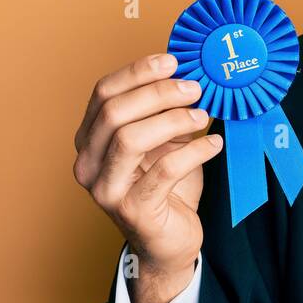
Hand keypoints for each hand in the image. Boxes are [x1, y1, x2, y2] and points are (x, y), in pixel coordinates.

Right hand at [73, 52, 219, 290]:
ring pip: (130, 139)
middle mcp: (88, 164)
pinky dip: (194, 152)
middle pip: (114, 112)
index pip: (103, 93)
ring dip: (173, 120)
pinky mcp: (133, 211)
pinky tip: (214, 144)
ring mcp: (106, 190)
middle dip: (159, 93)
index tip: (173, 61)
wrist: (169, 241)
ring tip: (203, 116)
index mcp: (89, 140)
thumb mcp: (164, 141)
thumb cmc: (165, 187)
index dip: (137, 72)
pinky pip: (164, 171)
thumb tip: (189, 73)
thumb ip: (165, 110)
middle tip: (195, 88)